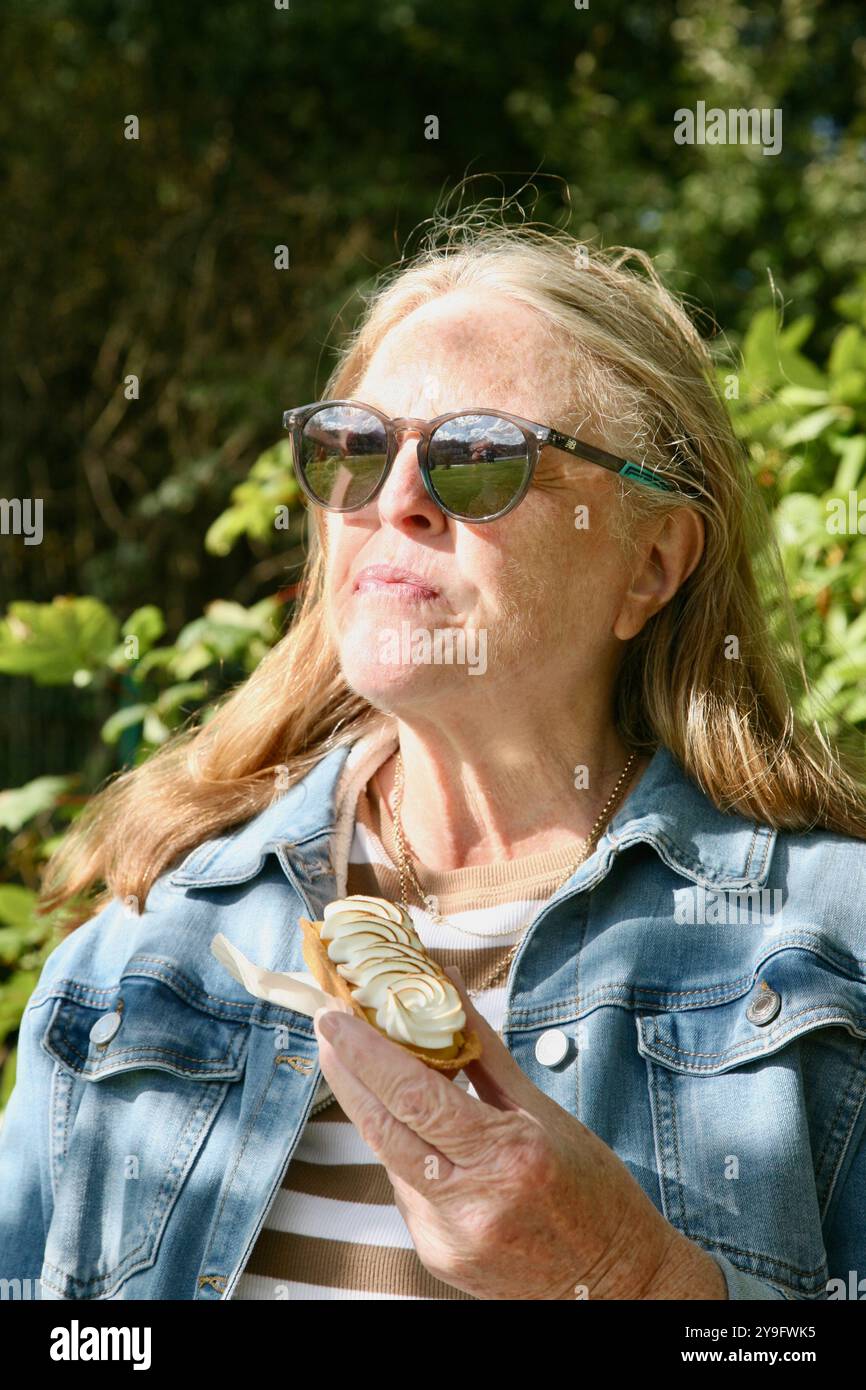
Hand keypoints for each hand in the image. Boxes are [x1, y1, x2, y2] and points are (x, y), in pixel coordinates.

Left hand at [312, 966, 725, 1299]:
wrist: (616, 1286)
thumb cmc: (592, 1193)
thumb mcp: (545, 1113)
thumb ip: (484, 1053)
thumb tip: (447, 990)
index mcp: (506, 1156)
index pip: (414, 1095)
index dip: (366, 1052)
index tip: (337, 1016)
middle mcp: (470, 1203)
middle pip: (383, 1128)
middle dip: (346, 1073)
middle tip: (328, 1029)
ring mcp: (449, 1238)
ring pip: (391, 1159)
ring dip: (377, 1111)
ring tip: (369, 1067)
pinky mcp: (437, 1258)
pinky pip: (408, 1192)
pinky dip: (408, 1156)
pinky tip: (423, 1140)